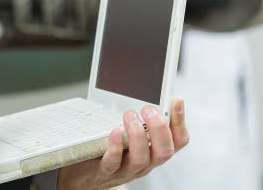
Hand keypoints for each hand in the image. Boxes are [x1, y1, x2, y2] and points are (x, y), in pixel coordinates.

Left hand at [57, 99, 188, 189]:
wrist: (82, 173)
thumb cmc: (107, 148)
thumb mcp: (127, 132)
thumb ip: (139, 117)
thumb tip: (146, 90)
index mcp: (153, 151)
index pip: (177, 141)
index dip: (180, 121)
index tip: (175, 100)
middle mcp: (144, 162)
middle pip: (165, 151)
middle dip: (159, 128)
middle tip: (148, 109)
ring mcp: (125, 169)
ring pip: (141, 159)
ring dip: (137, 134)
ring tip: (129, 115)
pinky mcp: (105, 171)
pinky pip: (113, 162)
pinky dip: (115, 146)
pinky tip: (114, 131)